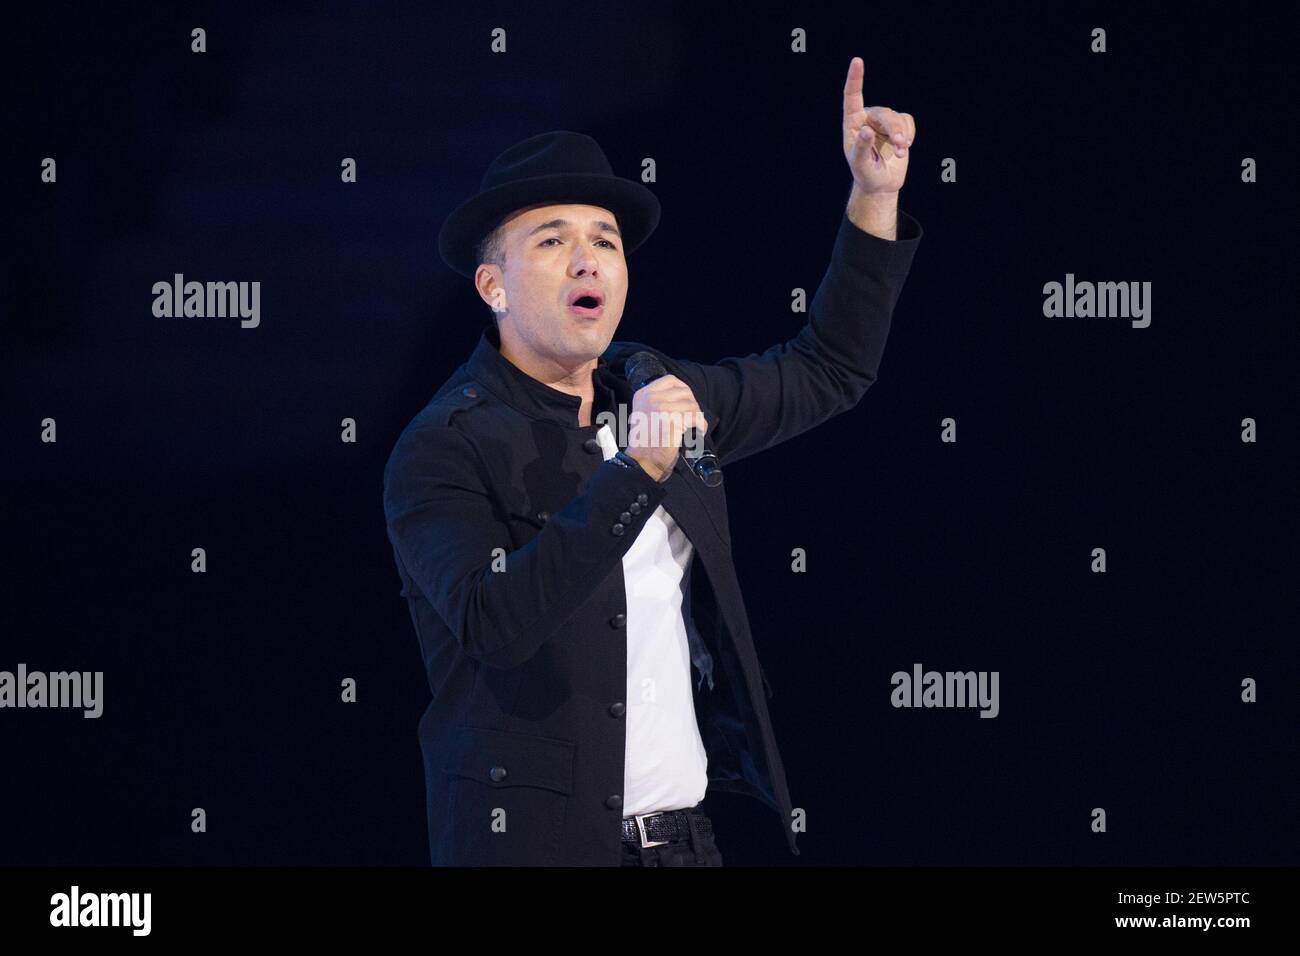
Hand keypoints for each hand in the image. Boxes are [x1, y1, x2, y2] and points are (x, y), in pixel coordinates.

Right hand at [625, 375, 707, 482]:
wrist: (643, 460)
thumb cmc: (646, 441)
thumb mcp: (644, 413)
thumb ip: (657, 401)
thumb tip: (682, 397)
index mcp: (643, 394)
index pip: (670, 380)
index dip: (684, 389)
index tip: (688, 400)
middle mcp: (650, 398)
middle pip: (684, 392)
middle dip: (693, 405)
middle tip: (694, 417)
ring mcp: (660, 408)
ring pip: (692, 405)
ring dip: (698, 416)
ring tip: (696, 426)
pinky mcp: (670, 420)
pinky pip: (694, 417)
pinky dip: (700, 424)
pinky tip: (698, 431)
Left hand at [842, 56, 914, 194]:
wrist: (881, 184)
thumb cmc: (866, 174)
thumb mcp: (860, 165)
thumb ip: (862, 148)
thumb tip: (866, 130)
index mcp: (852, 123)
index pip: (852, 97)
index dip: (855, 78)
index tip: (857, 61)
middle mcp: (867, 117)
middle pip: (884, 113)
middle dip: (894, 130)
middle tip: (900, 147)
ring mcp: (883, 120)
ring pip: (898, 118)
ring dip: (902, 136)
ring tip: (900, 153)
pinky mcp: (898, 125)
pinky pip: (908, 122)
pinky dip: (909, 135)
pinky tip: (903, 148)